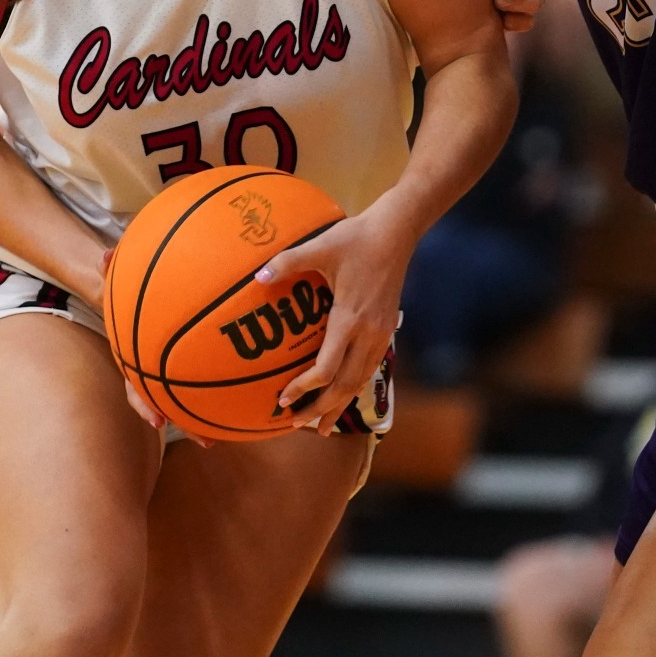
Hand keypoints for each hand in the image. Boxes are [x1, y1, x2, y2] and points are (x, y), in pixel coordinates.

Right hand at [98, 249, 205, 442]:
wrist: (126, 297)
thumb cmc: (125, 290)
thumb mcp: (118, 279)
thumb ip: (112, 269)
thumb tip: (106, 254)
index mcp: (131, 356)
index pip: (136, 387)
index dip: (145, 406)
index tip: (158, 424)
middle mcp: (148, 370)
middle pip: (165, 404)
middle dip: (185, 423)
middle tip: (206, 440)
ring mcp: (165, 370)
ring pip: (182, 400)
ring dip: (201, 420)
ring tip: (222, 437)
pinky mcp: (188, 363)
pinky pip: (202, 379)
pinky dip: (218, 390)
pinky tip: (241, 398)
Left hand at [255, 211, 406, 435]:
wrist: (398, 231)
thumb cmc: (358, 238)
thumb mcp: (320, 246)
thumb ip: (288, 263)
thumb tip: (257, 277)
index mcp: (350, 319)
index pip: (327, 369)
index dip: (304, 388)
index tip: (282, 399)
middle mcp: (368, 333)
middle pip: (345, 386)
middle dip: (321, 409)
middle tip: (297, 424)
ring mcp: (380, 333)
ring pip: (360, 381)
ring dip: (340, 404)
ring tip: (322, 424)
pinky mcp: (386, 329)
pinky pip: (370, 368)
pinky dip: (354, 387)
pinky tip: (344, 393)